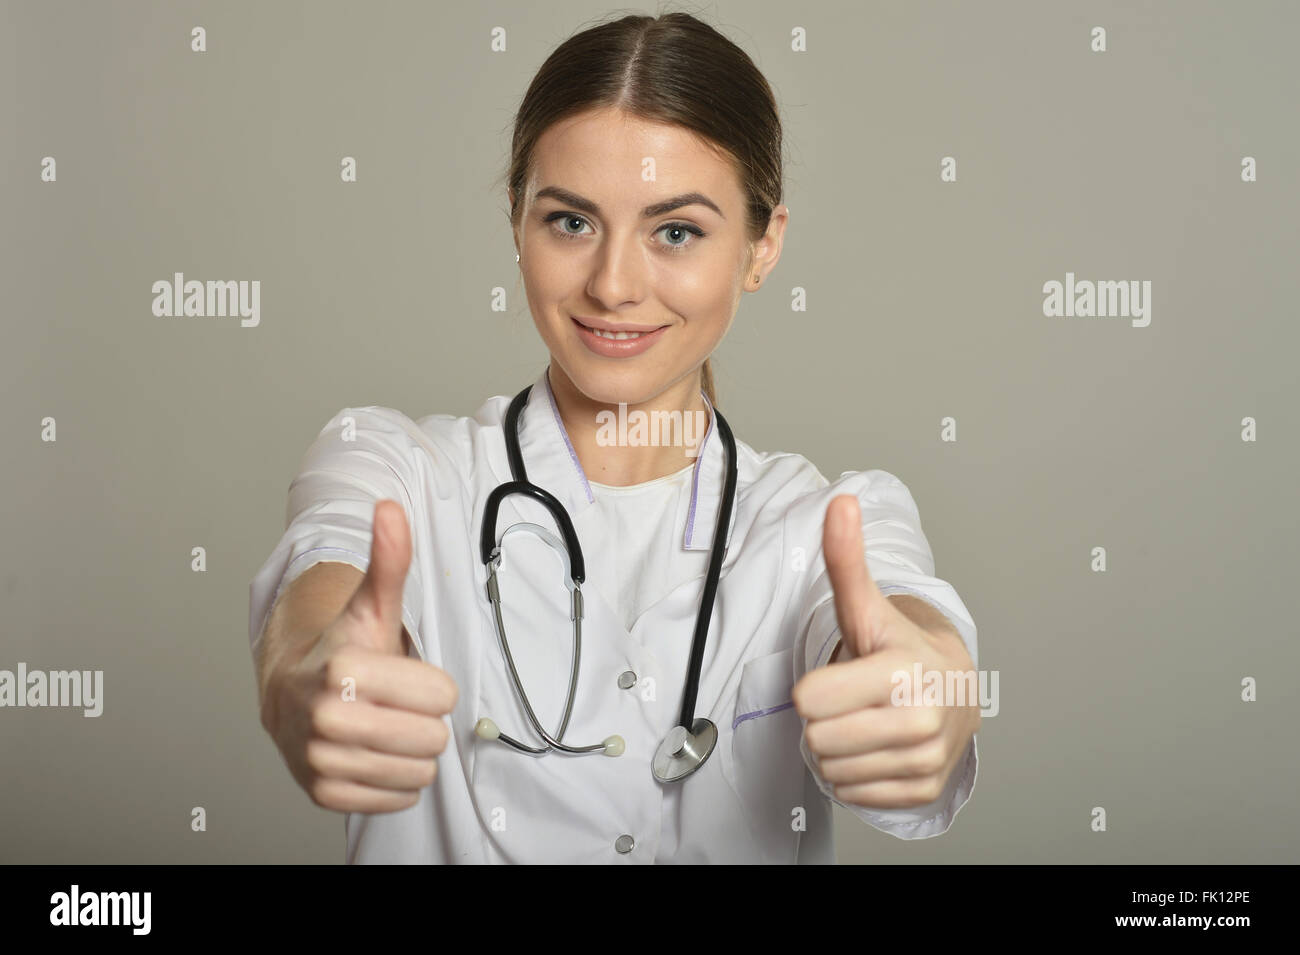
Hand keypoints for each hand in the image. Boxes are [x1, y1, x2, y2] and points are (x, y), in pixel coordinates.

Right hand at [264, 500, 458, 813]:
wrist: (288, 696)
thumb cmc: (341, 651)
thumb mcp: (369, 605)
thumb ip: (388, 560)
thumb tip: (389, 508)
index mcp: (345, 670)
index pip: (443, 696)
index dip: (433, 686)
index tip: (406, 675)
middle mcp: (328, 718)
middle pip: (433, 738)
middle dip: (423, 721)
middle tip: (396, 705)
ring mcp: (323, 760)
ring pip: (420, 771)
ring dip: (411, 752)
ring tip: (384, 727)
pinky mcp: (325, 795)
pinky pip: (398, 797)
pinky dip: (395, 780)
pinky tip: (374, 754)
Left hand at [792, 494, 979, 809]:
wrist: (957, 693)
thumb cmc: (900, 648)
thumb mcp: (868, 607)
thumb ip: (846, 559)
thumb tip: (840, 502)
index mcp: (903, 674)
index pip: (809, 701)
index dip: (814, 688)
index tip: (841, 674)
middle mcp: (920, 721)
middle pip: (817, 739)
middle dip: (824, 721)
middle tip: (851, 700)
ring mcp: (925, 761)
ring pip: (831, 769)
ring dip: (838, 748)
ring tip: (864, 721)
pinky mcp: (923, 791)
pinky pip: (852, 794)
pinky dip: (856, 774)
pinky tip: (876, 747)